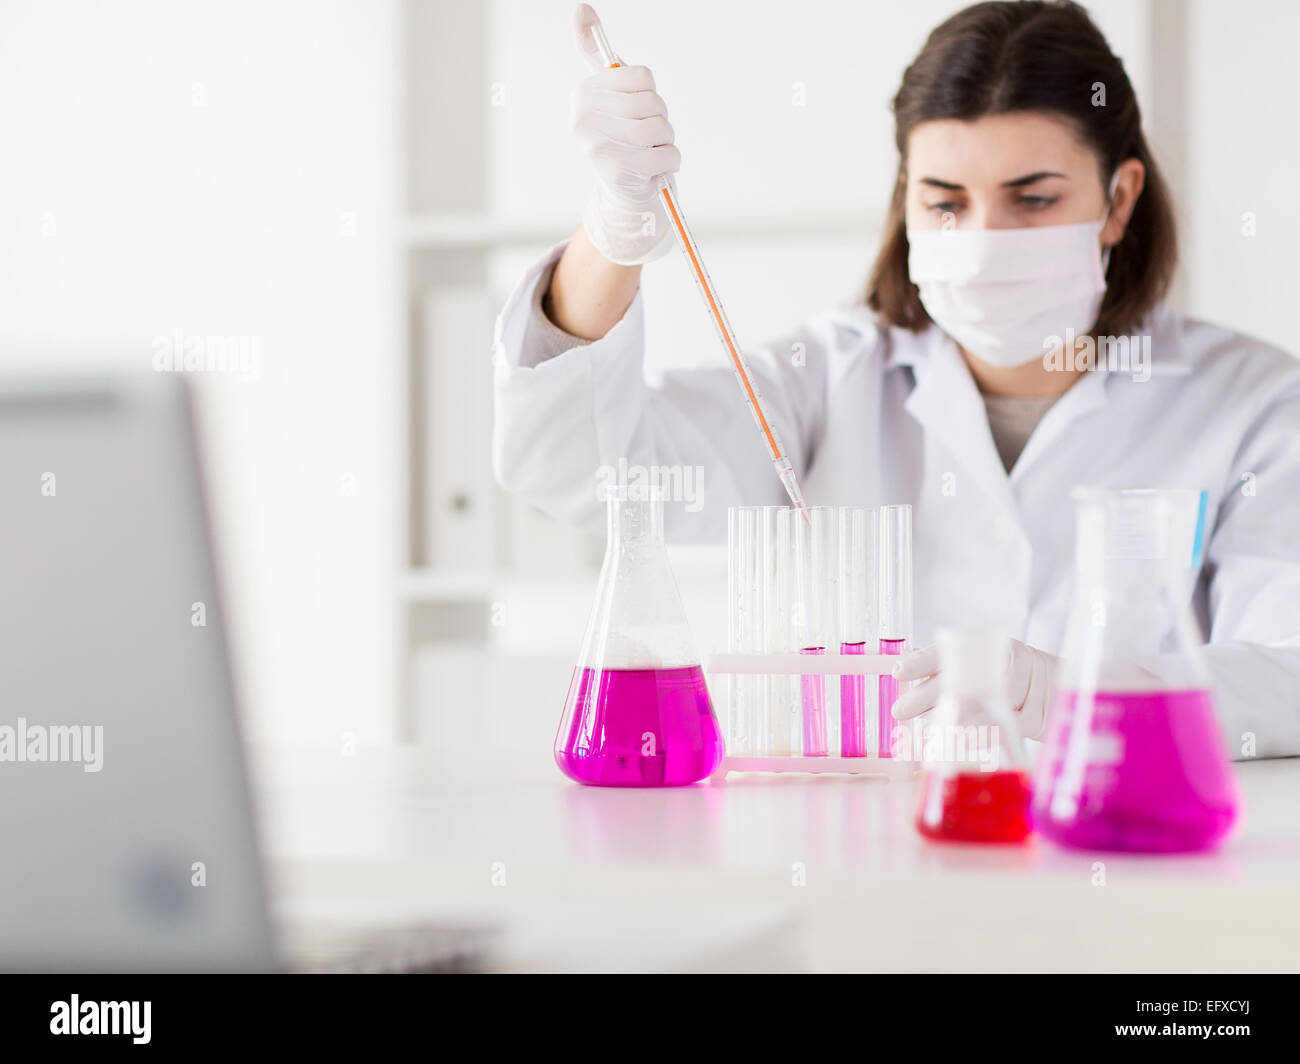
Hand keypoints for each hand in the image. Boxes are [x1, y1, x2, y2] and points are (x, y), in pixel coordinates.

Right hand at [571, 4, 680, 264]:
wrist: (624, 193)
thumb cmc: (622, 135)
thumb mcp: (610, 91)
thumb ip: (594, 51)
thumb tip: (581, 8)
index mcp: (584, 95)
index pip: (642, 78)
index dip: (649, 96)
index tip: (634, 112)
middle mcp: (584, 120)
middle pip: (653, 103)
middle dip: (659, 120)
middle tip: (644, 138)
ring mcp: (599, 147)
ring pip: (662, 128)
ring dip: (666, 143)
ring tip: (648, 153)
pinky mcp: (619, 172)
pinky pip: (669, 155)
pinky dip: (670, 163)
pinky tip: (653, 170)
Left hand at [890, 638, 1060, 740]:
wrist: (1061, 686)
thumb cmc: (1009, 677)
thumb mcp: (980, 668)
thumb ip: (945, 669)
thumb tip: (903, 672)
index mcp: (987, 646)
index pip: (950, 651)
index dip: (922, 662)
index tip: (898, 672)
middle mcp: (1008, 660)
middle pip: (963, 678)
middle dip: (927, 696)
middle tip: (900, 710)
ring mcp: (1027, 685)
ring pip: (984, 704)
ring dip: (951, 719)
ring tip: (924, 730)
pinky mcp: (1037, 714)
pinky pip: (1007, 726)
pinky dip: (982, 736)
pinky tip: (962, 742)